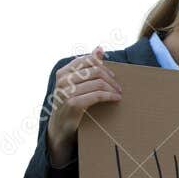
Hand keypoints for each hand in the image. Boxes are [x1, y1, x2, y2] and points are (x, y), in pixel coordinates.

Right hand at [46, 47, 122, 166]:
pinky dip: (110, 96)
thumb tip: (100, 48)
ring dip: (112, 88)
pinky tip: (116, 99)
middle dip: (110, 78)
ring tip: (119, 93)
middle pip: (95, 71)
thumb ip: (86, 66)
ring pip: (98, 83)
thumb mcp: (76, 84)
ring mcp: (66, 92)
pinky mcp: (73, 104)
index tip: (112, 75)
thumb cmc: (70, 104)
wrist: (60, 129)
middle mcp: (63, 80)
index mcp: (63, 72)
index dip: (102, 66)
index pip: (87, 60)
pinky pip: (97, 95)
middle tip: (119, 86)